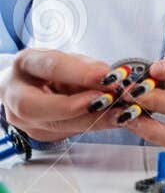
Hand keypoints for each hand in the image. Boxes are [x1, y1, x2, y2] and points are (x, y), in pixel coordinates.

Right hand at [0, 47, 119, 140]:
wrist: (36, 84)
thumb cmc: (54, 69)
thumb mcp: (72, 59)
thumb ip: (88, 68)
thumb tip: (109, 77)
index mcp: (26, 64)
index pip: (50, 67)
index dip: (79, 73)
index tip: (106, 76)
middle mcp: (16, 94)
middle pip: (34, 107)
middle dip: (73, 106)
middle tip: (106, 100)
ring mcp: (23, 119)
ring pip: (54, 125)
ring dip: (91, 119)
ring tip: (121, 111)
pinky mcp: (40, 133)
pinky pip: (68, 132)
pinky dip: (94, 125)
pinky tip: (114, 119)